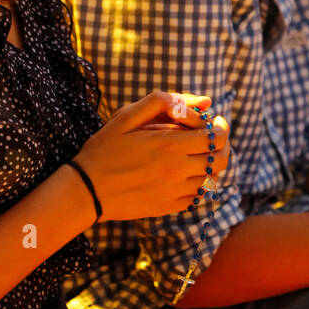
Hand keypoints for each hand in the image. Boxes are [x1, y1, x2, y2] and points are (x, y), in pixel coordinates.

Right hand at [73, 91, 229, 221]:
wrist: (85, 190)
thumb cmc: (105, 149)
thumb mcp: (126, 116)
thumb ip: (164, 101)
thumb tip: (203, 101)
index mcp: (170, 145)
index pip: (216, 137)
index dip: (221, 127)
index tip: (215, 121)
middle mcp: (178, 170)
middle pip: (221, 159)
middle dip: (222, 145)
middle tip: (212, 137)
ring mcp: (175, 191)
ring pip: (211, 177)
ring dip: (208, 163)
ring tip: (194, 154)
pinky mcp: (169, 206)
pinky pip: (196, 195)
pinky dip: (196, 183)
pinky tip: (181, 174)